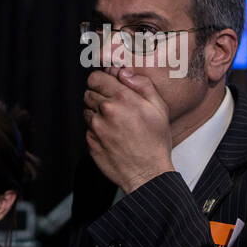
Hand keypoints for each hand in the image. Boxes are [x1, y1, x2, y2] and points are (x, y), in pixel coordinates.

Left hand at [83, 68, 174, 194]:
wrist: (147, 173)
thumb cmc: (155, 142)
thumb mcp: (159, 108)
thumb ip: (142, 84)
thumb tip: (125, 72)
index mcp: (122, 99)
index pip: (95, 77)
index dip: (102, 80)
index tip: (108, 86)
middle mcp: (106, 111)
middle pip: (89, 93)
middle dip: (99, 96)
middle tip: (116, 107)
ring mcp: (96, 128)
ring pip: (87, 111)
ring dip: (97, 113)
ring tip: (115, 124)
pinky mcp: (90, 142)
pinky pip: (88, 129)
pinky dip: (96, 130)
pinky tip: (112, 136)